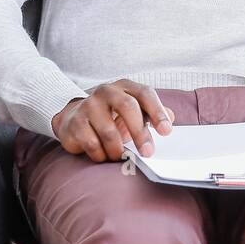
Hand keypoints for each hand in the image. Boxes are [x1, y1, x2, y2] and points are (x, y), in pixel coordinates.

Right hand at [50, 78, 174, 162]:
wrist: (73, 116)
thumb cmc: (110, 114)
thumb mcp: (133, 110)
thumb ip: (152, 113)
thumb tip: (171, 118)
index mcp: (125, 87)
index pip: (145, 94)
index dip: (157, 112)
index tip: (166, 131)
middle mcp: (106, 91)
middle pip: (128, 108)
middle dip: (140, 132)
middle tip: (148, 152)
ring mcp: (88, 105)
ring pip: (109, 131)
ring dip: (118, 150)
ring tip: (121, 157)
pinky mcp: (74, 122)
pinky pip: (92, 144)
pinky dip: (101, 155)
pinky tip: (103, 155)